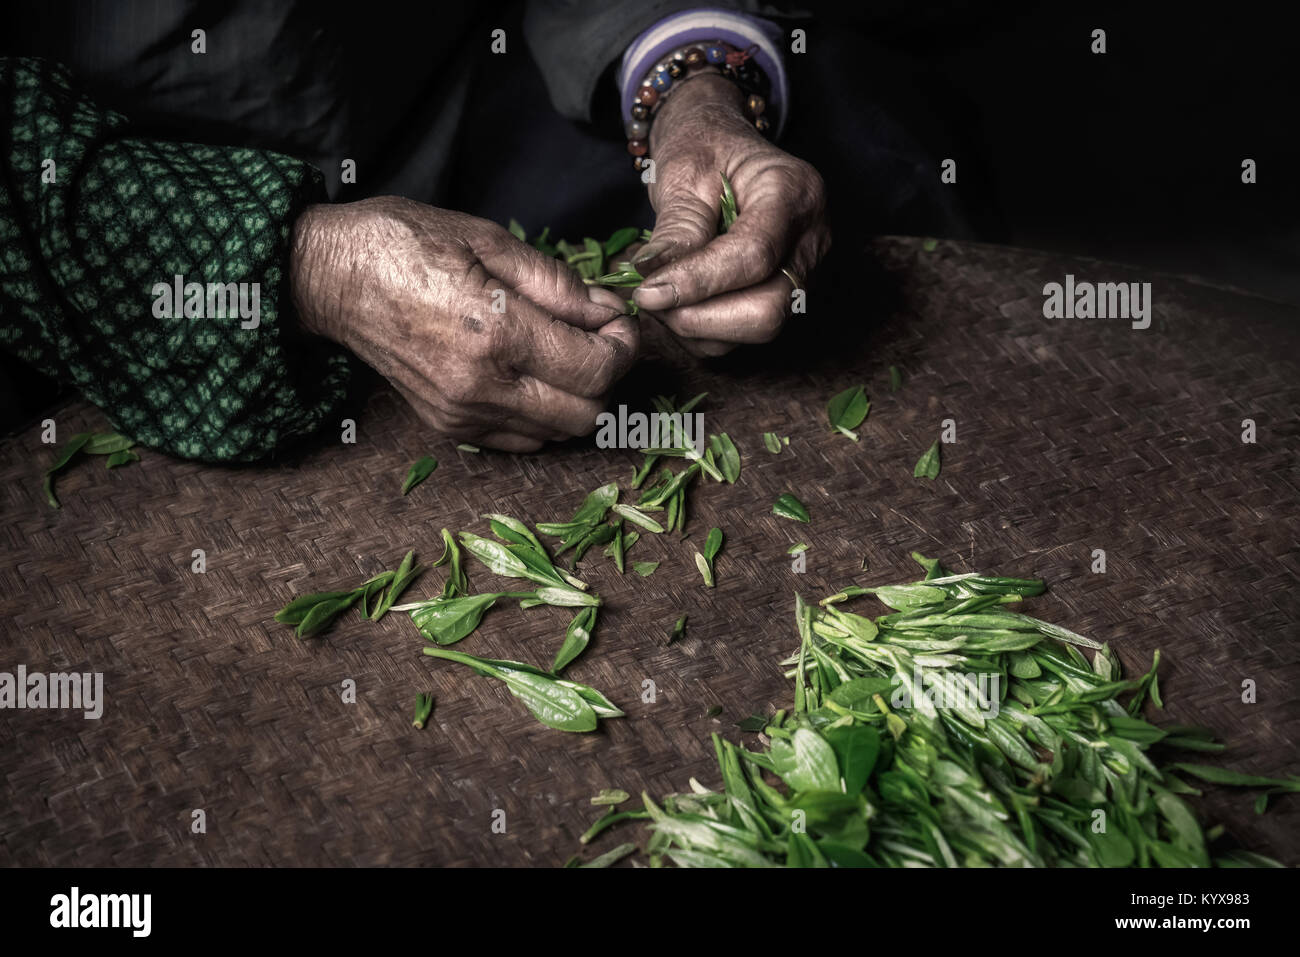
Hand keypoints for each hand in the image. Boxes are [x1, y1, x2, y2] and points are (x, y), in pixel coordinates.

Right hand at [290, 197, 637, 451]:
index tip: (618, 322)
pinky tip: (532, 375)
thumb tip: (606, 310)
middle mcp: (480, 385)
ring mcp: (461, 412)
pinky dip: (542, 415)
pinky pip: (520, 440)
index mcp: (495, 332)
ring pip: (557, 433)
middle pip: (586, 413)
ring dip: (577, 398)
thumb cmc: (403, 243)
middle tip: (598, 337)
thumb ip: (556, 283)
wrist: (327, 277)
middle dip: (606, 376)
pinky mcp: (446, 425)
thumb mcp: (487, 239)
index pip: (595, 368)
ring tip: (564, 353)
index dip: (623, 347)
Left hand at [632, 74, 830, 355]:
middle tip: (652, 299)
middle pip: (769, 309)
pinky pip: (748, 335)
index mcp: (794, 192)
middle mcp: (812, 238)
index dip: (698, 283)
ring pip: (759, 330)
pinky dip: (707, 331)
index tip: (648, 292)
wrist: (723, 147)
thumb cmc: (705, 148)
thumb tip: (653, 279)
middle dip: (703, 317)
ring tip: (662, 294)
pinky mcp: (789, 295)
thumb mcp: (684, 172)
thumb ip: (676, 227)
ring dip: (701, 327)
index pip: (753, 256)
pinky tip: (682, 301)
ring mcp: (807, 271)